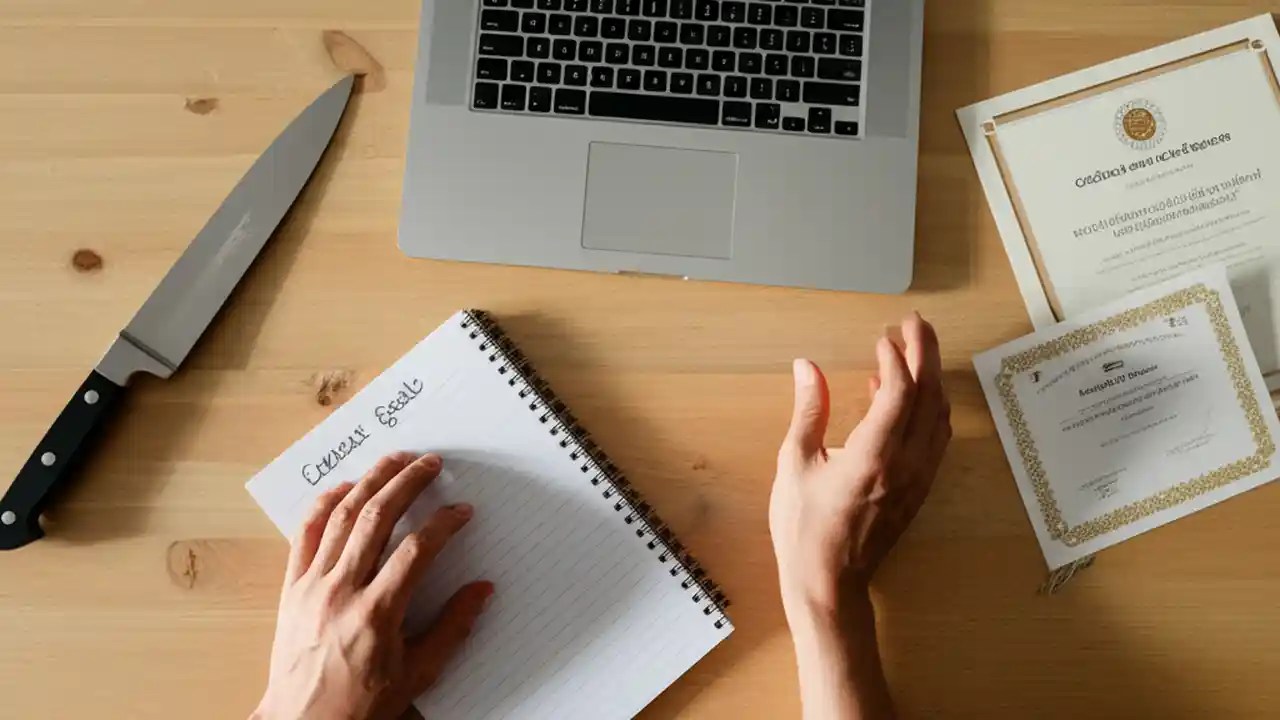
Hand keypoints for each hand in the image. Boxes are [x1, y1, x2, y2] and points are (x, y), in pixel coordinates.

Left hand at [252, 452, 493, 719]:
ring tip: (395, 460)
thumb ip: (452, 628)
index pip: (416, 550)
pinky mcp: (291, 587)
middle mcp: (341, 592)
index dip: (443, 524)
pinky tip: (345, 487)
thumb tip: (483, 590)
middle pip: (377, 517)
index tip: (461, 511)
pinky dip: (325, 503)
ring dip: (371, 481)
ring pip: (342, 516)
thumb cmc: (360, 705)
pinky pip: (305, 533)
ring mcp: (312, 586)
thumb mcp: (418, 673)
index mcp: (377, 615)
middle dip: (408, 483)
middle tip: (431, 463)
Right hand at [770, 312, 949, 615]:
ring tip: (916, 352)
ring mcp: (918, 478)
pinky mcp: (919, 491)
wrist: (828, 583)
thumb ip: (808, 411)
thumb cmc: (804, 527)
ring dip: (932, 380)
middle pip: (929, 397)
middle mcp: (906, 464)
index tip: (881, 337)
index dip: (895, 358)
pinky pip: (937, 439)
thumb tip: (807, 367)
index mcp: (873, 455)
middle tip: (914, 323)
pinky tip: (910, 400)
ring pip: (940, 417)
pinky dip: (930, 409)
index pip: (900, 392)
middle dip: (925, 354)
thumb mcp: (795, 464)